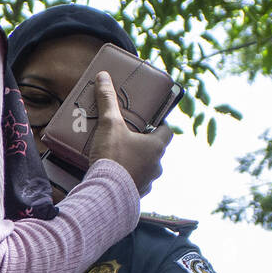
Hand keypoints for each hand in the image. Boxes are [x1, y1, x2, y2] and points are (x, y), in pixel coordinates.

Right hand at [88, 71, 172, 195]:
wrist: (105, 194)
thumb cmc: (113, 157)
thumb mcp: (109, 124)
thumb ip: (107, 100)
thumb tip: (103, 76)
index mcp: (156, 147)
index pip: (167, 132)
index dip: (160, 125)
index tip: (150, 121)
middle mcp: (157, 166)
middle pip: (156, 151)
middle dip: (145, 144)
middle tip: (129, 137)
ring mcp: (148, 183)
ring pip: (147, 169)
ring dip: (137, 163)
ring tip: (120, 157)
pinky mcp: (135, 196)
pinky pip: (135, 185)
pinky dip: (128, 179)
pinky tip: (115, 176)